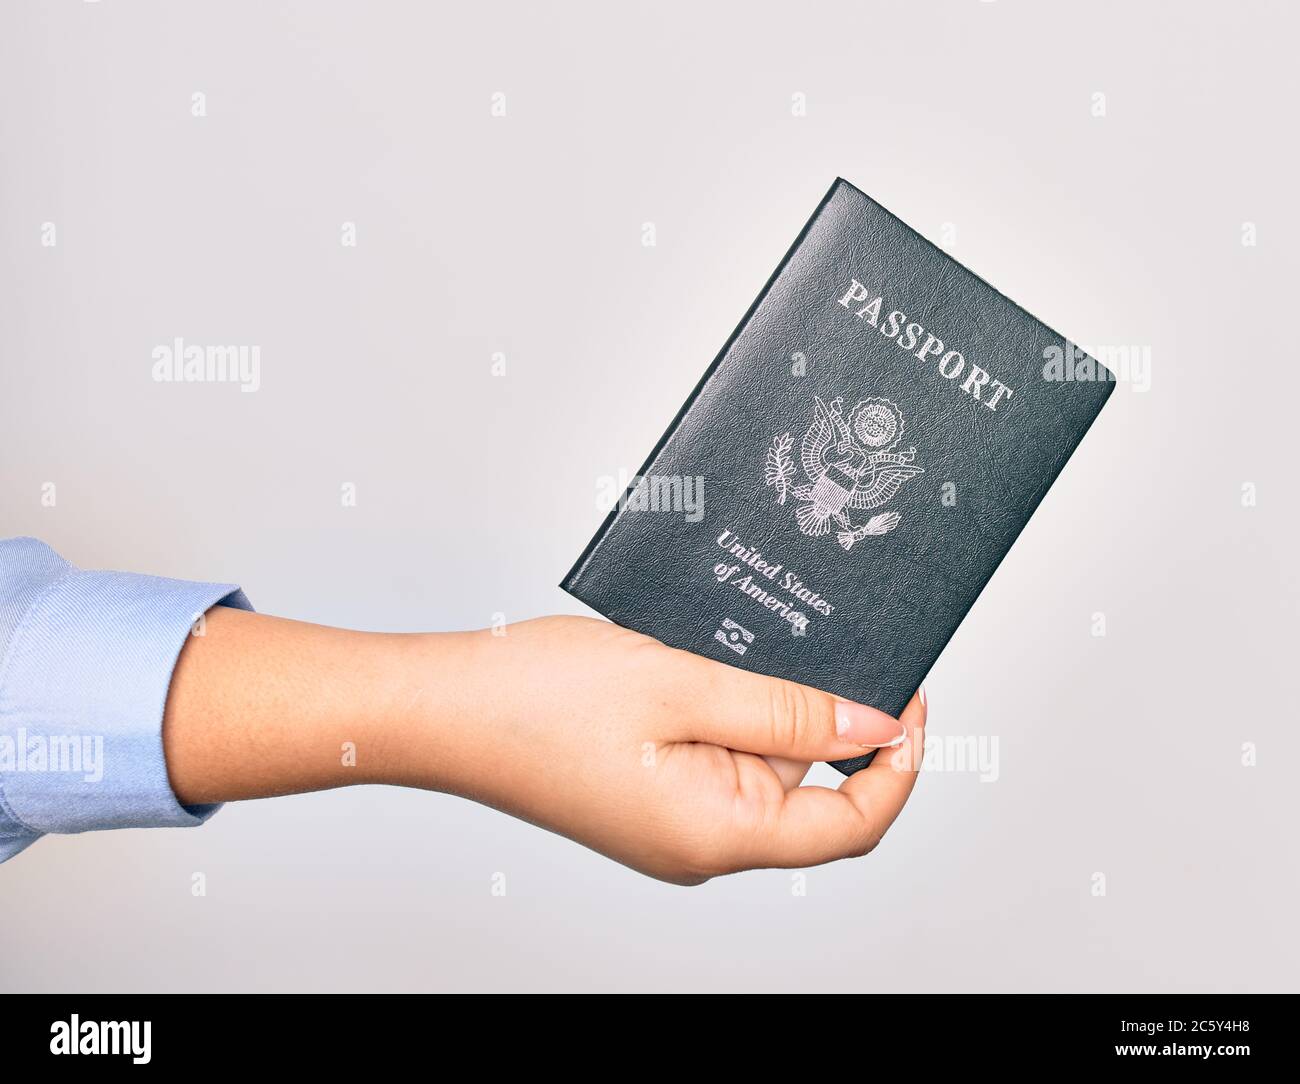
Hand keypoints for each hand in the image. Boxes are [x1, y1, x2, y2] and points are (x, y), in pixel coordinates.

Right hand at [165, 611, 925, 884]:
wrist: (441, 709)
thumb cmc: (538, 700)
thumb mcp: (682, 686)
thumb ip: (785, 710)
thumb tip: (871, 724)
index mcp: (718, 833)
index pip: (851, 822)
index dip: (898, 763)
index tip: (913, 695)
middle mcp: (700, 840)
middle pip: (808, 790)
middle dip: (831, 715)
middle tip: (831, 635)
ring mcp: (670, 818)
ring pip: (760, 762)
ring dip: (772, 702)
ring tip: (749, 635)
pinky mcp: (647, 791)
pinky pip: (716, 753)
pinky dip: (731, 705)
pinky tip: (711, 654)